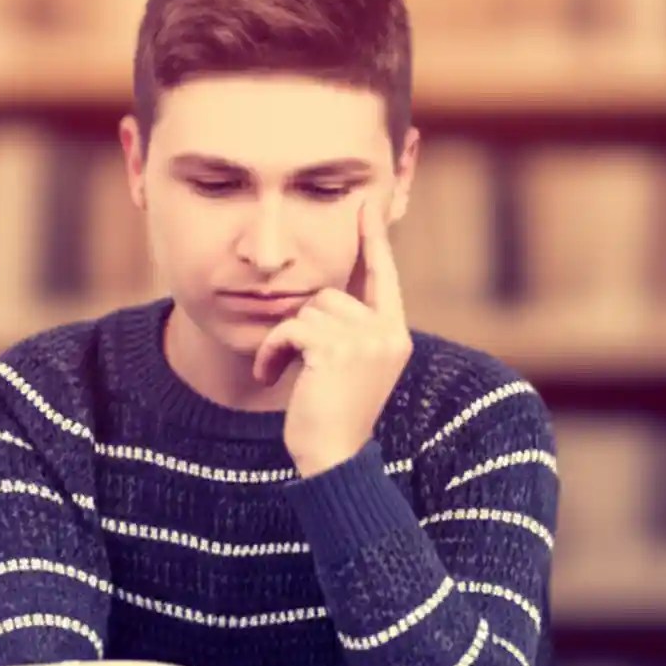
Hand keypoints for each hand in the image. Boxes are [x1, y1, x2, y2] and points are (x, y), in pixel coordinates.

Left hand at [252, 197, 413, 476]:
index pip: (383, 276)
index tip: (366, 205)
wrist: (333, 460)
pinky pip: (290, 328)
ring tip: (284, 374)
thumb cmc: (334, 418)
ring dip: (284, 341)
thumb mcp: (351, 368)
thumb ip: (349, 330)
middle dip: (302, 326)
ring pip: (306, 311)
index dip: (373, 240)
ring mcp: (367, 339)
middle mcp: (388, 332)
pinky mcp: (337, 348)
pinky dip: (272, 350)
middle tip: (293, 364)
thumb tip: (322, 296)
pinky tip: (270, 377)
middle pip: (328, 295)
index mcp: (395, 335)